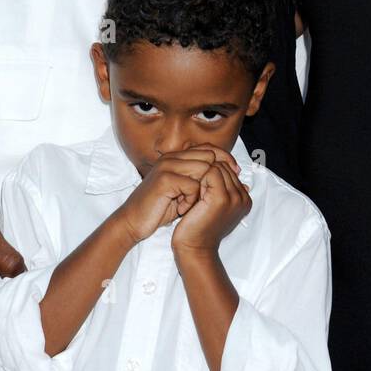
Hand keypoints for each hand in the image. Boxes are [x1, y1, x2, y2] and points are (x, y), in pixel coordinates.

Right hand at [116, 146, 240, 246]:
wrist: (133, 222)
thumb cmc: (159, 208)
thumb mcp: (184, 191)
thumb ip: (203, 180)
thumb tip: (237, 178)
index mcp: (177, 157)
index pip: (209, 148)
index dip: (225, 159)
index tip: (236, 175)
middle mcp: (172, 157)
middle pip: (209, 156)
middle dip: (214, 177)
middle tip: (208, 196)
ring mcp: (167, 166)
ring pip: (203, 169)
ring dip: (201, 191)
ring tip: (189, 204)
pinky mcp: (164, 179)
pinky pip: (192, 185)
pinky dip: (190, 200)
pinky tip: (180, 209)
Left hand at [170, 147, 250, 257]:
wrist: (194, 248)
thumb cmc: (200, 228)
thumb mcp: (215, 206)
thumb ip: (224, 190)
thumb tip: (230, 172)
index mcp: (244, 199)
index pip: (229, 169)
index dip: (212, 175)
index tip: (201, 193)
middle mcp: (243, 197)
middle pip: (224, 166)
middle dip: (208, 173)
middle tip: (196, 192)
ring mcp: (234, 197)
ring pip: (218, 166)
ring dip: (202, 176)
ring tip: (195, 194)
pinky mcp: (221, 198)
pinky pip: (211, 171)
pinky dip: (198, 179)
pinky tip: (193, 195)